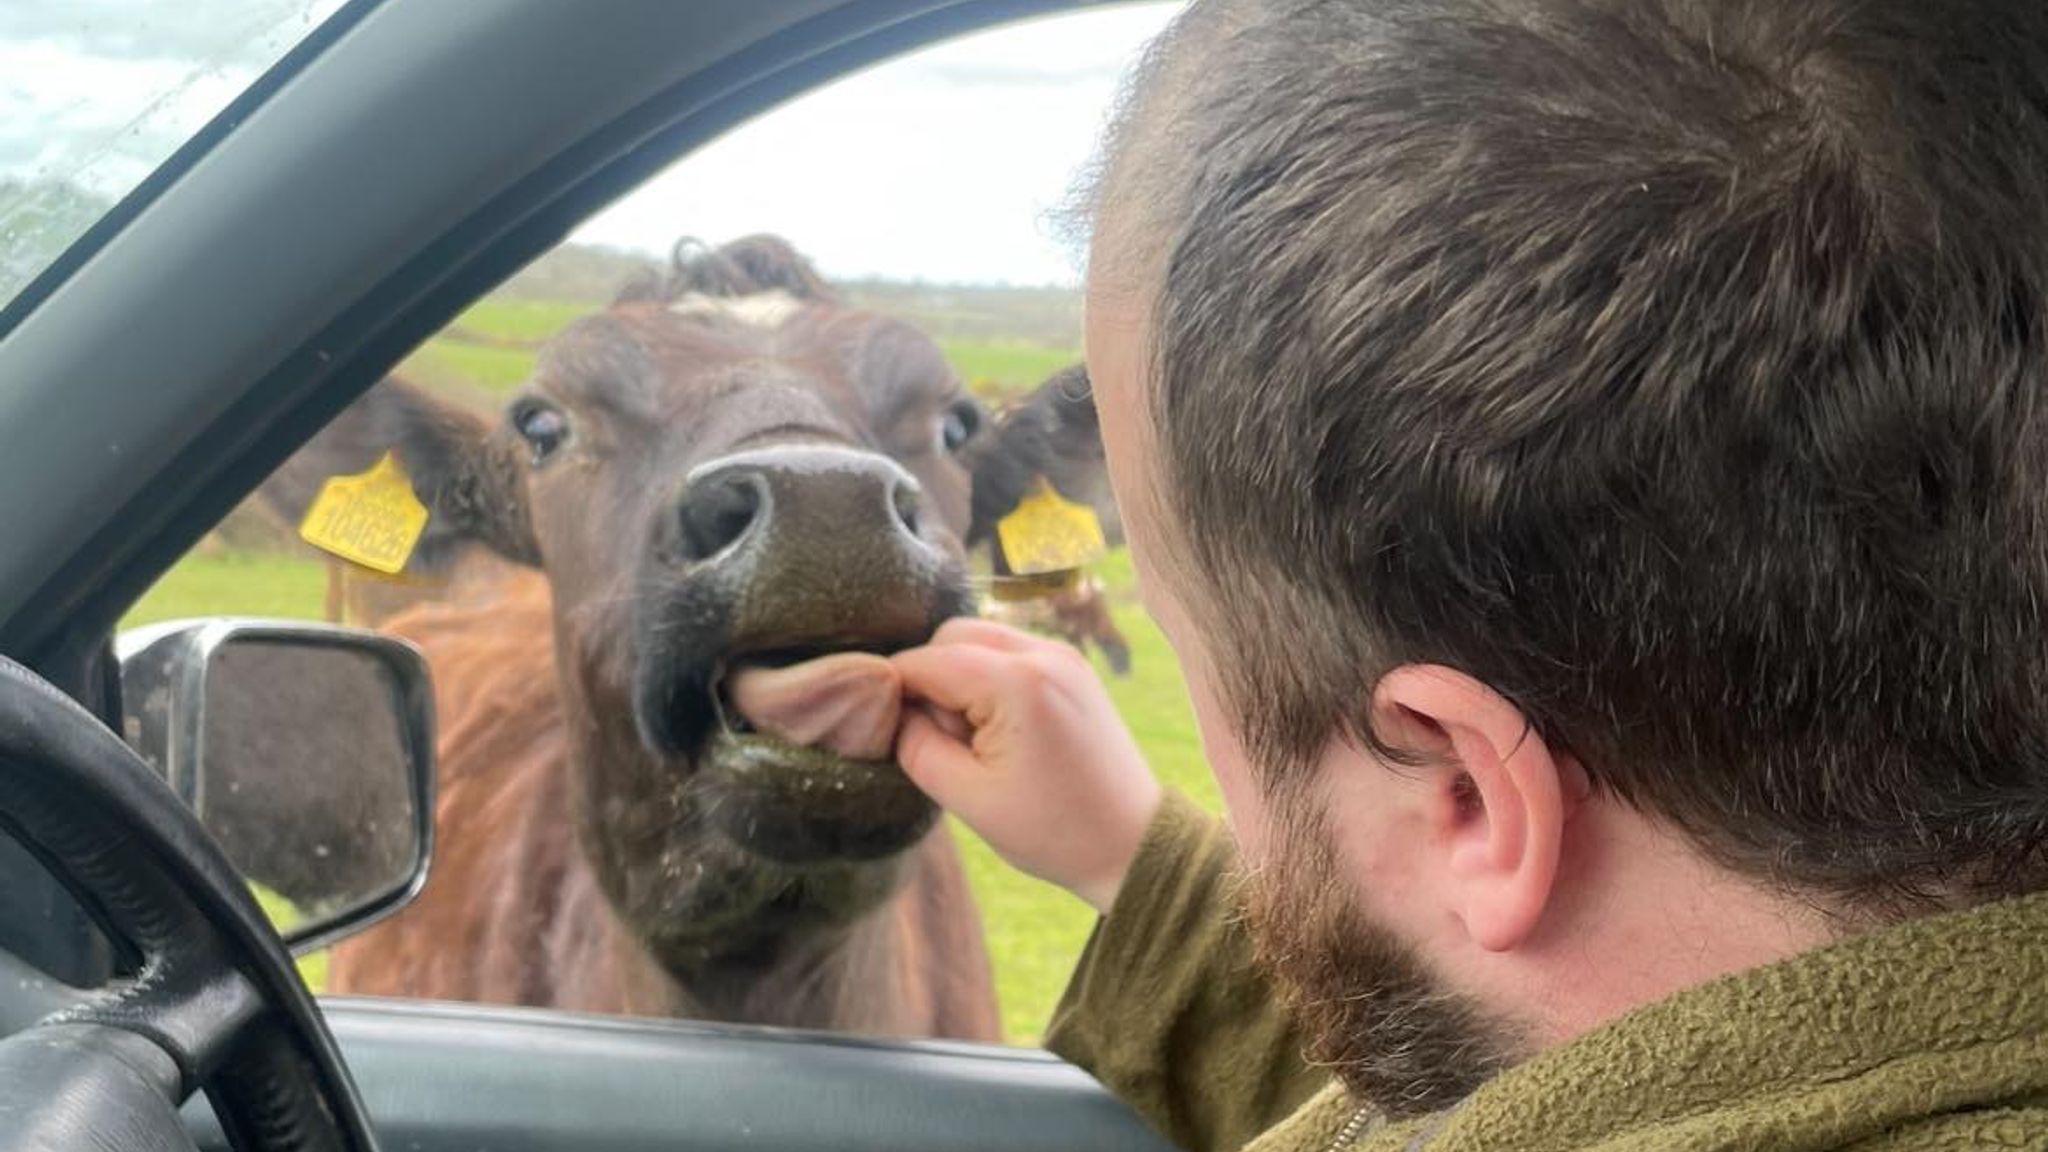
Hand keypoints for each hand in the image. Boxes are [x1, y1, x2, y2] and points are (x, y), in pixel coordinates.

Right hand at [891, 618, 1161, 913]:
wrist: (1133, 844)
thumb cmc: (1054, 831)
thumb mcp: (968, 797)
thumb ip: (917, 745)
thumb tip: (891, 711)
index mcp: (1018, 683)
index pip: (926, 661)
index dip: (891, 690)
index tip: (880, 727)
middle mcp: (1044, 653)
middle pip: (952, 635)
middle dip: (928, 678)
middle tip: (940, 738)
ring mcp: (1064, 655)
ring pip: (981, 639)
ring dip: (959, 677)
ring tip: (973, 738)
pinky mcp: (1073, 668)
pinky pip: (1010, 653)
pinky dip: (988, 679)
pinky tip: (997, 730)